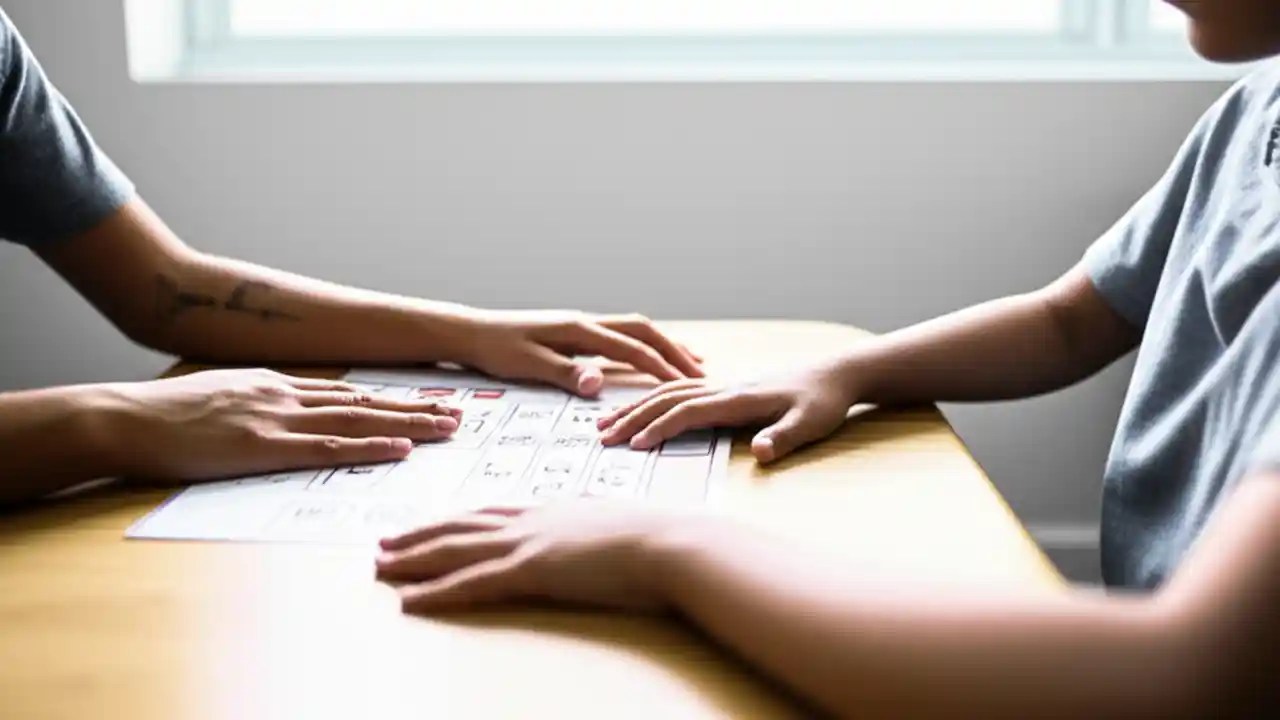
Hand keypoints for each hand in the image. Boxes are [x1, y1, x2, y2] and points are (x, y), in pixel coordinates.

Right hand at [99, 369, 460, 481]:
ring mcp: (277, 418)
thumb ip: (258, 403)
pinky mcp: (264, 446)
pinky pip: (328, 448)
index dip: (390, 398)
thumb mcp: (222, 396)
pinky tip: (400, 448)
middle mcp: (286, 395)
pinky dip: (369, 446)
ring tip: (448, 429)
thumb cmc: (167, 414)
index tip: (426, 400)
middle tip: (458, 413)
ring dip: (409, 424)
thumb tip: (282, 414)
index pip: (347, 392)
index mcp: (277, 384)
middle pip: (365, 402)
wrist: (127, 417)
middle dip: (415, 407)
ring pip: (359, 420)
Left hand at [376, 503, 701, 613]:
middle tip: (387, 540)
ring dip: (413, 557)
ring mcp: (529, 543)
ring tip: (381, 564)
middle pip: (464, 525)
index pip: (495, 512)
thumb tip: (603, 534)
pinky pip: (470, 582)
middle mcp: (534, 519)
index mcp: (556, 508)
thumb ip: (601, 528)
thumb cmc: (659, 539)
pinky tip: (409, 599)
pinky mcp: (530, 570)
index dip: (459, 518)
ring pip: (455, 549)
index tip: (434, 521)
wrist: (670, 543)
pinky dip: (435, 591)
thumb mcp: (623, 525)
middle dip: (422, 533)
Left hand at [458, 311, 702, 396]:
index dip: (659, 366)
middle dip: (673, 351)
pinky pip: (620, 337)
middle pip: (643, 331)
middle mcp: (586, 322)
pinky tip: (648, 360)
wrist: (471, 330)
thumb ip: (564, 373)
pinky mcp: (576, 333)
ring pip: (635, 330)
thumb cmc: (495, 349)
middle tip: (701, 374)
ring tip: (690, 364)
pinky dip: (643, 347)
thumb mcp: (527, 364)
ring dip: (663, 346)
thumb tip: (598, 384)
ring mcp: (583, 325)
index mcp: (579, 330)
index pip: (630, 347)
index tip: (685, 384)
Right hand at [598, 360, 855, 462]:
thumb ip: (785, 438)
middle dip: (633, 417)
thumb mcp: (812, 423)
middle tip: (601, 435)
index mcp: (739, 398)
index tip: (634, 445)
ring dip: (637, 407)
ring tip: (607, 422)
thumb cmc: (825, 401)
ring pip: (669, 392)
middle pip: (668, 399)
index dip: (661, 428)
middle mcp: (726, 389)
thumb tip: (762, 453)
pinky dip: (655, 399)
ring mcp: (725, 386)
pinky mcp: (728, 389)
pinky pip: (681, 391)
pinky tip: (644, 407)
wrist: (838, 373)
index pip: (689, 412)